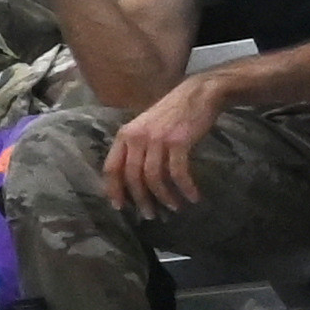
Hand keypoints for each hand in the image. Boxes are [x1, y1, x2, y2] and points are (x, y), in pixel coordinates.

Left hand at [113, 71, 229, 217]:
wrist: (198, 94)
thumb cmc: (172, 114)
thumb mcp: (145, 128)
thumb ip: (136, 149)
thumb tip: (132, 180)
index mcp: (124, 135)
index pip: (111, 168)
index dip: (114, 190)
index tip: (120, 207)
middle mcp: (136, 137)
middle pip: (132, 177)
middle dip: (141, 200)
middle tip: (151, 215)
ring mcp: (156, 139)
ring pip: (154, 178)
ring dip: (164, 197)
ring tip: (174, 208)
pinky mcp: (178, 142)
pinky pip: (178, 173)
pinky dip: (185, 188)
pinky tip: (192, 197)